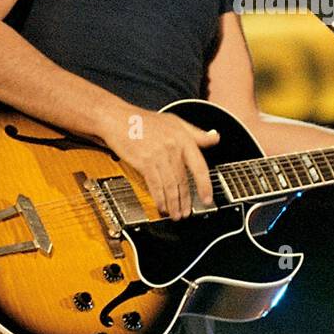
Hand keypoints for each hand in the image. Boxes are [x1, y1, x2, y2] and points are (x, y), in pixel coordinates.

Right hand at [100, 107, 219, 219]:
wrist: (118, 119)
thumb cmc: (145, 120)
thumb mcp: (175, 122)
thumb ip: (196, 133)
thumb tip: (215, 138)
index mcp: (183, 139)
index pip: (199, 166)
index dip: (204, 185)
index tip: (207, 199)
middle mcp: (173, 148)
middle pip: (183, 180)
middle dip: (185, 200)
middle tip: (187, 212)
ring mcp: (158, 155)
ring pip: (170, 185)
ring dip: (173, 203)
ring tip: (175, 214)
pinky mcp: (144, 162)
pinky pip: (155, 185)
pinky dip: (159, 198)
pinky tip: (162, 206)